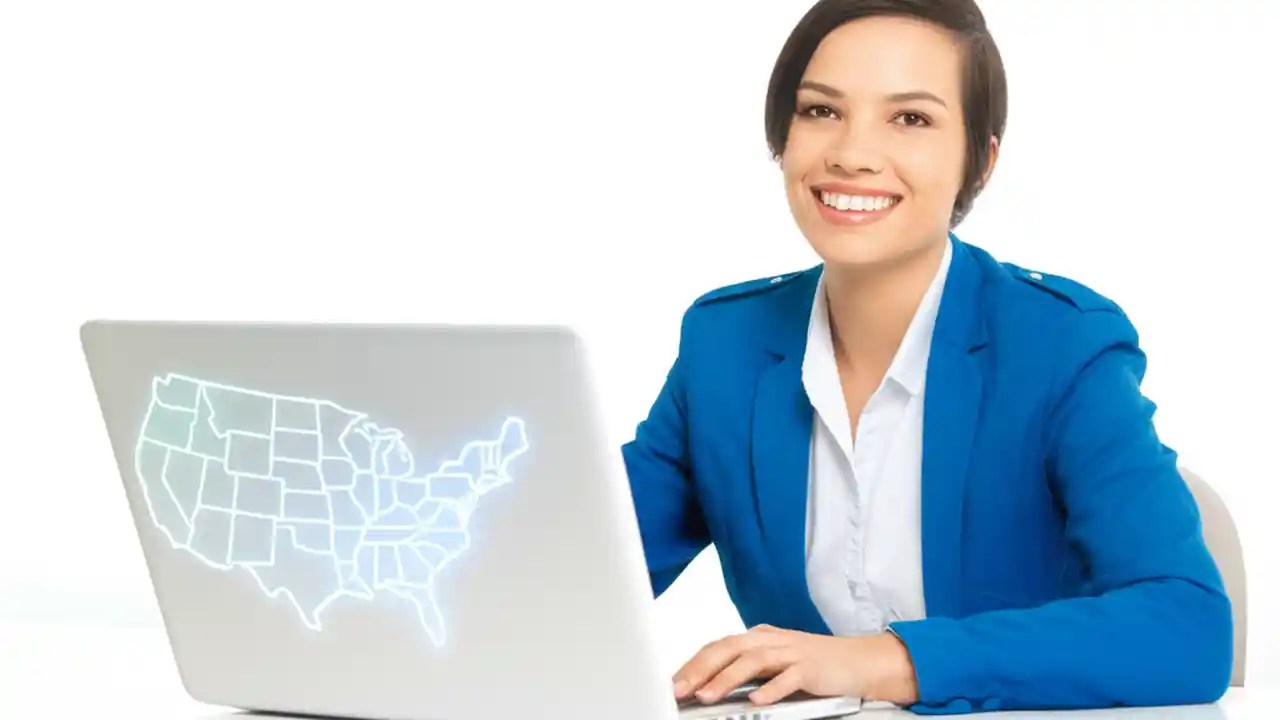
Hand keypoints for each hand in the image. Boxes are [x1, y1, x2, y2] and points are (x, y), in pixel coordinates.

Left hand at [671, 625, 918, 706]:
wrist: (858, 661)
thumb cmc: (812, 665)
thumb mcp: (774, 663)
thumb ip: (745, 670)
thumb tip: (707, 685)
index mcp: (758, 639)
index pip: (717, 646)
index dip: (693, 663)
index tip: (672, 682)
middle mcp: (771, 641)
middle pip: (729, 648)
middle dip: (700, 669)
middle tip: (679, 689)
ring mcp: (792, 652)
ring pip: (753, 660)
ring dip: (726, 678)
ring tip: (708, 695)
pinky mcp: (811, 667)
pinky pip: (788, 677)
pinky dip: (771, 688)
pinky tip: (756, 699)